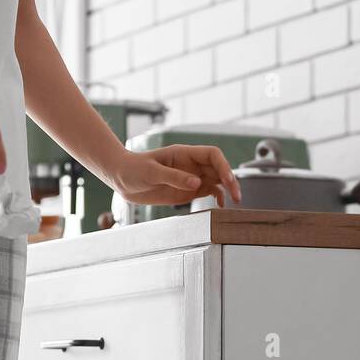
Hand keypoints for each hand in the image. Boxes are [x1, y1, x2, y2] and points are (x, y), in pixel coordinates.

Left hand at [111, 144, 241, 207]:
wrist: (122, 178)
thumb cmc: (133, 169)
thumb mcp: (152, 173)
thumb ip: (174, 178)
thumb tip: (197, 183)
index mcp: (184, 154)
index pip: (212, 155)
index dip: (223, 166)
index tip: (228, 180)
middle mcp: (191, 165)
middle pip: (218, 169)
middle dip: (230, 180)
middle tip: (237, 196)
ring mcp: (190, 178)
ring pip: (216, 181)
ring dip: (227, 190)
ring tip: (234, 202)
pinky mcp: (186, 191)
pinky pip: (207, 192)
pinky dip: (216, 198)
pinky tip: (220, 206)